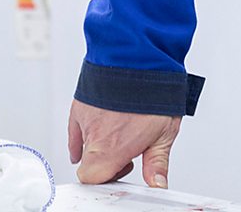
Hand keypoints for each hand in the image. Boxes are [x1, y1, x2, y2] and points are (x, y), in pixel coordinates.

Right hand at [67, 98, 181, 186]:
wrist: (142, 56)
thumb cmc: (155, 91)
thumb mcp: (164, 133)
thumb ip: (157, 163)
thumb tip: (158, 184)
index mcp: (112, 148)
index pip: (93, 178)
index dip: (109, 177)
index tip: (124, 168)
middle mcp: (94, 136)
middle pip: (89, 164)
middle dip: (106, 163)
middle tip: (127, 151)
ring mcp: (85, 119)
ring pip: (85, 145)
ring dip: (99, 145)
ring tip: (121, 132)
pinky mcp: (80, 106)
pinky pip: (75, 130)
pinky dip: (81, 137)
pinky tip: (90, 138)